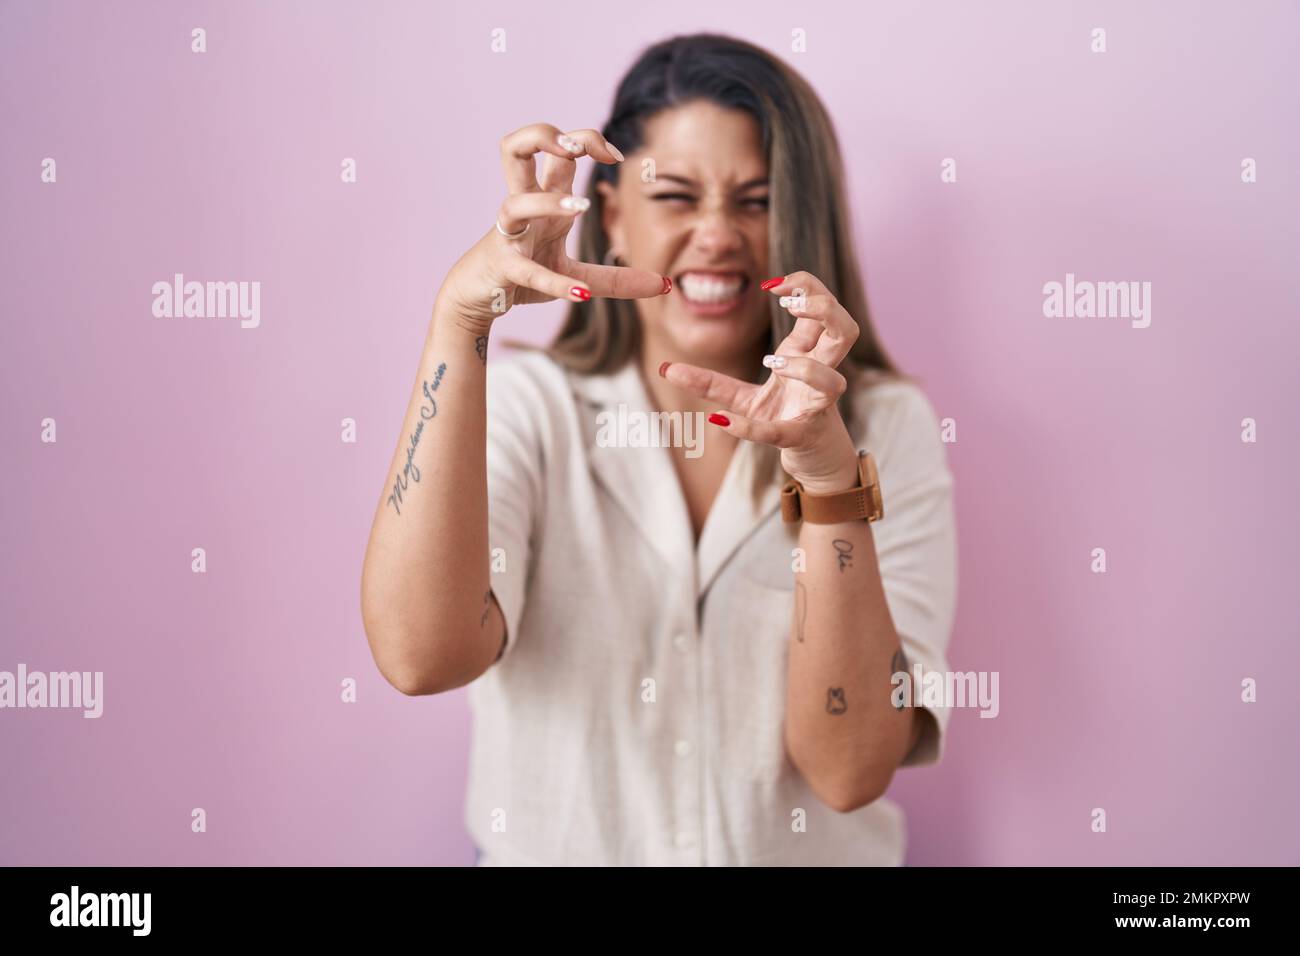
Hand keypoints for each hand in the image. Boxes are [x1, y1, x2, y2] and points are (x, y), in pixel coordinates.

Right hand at [437, 122, 668, 331]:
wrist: (476, 300)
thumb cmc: (522, 275)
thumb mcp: (577, 276)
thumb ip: (618, 279)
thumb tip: (663, 285)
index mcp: (543, 200)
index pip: (559, 151)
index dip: (586, 141)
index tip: (615, 155)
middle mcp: (524, 208)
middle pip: (516, 149)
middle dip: (543, 136)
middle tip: (572, 148)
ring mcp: (510, 235)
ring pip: (516, 202)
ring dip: (549, 202)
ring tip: (581, 208)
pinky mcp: (504, 267)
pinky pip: (526, 270)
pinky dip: (555, 282)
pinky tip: (580, 294)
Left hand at [660, 271, 862, 490]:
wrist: (812, 460)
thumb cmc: (786, 418)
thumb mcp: (743, 397)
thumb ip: (709, 381)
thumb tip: (666, 369)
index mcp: (809, 355)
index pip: (823, 308)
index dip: (806, 287)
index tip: (771, 285)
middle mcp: (821, 375)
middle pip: (846, 331)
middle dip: (824, 308)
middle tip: (791, 305)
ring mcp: (815, 408)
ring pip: (833, 381)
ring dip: (805, 369)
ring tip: (772, 364)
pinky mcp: (799, 438)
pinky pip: (780, 432)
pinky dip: (748, 428)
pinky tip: (721, 421)